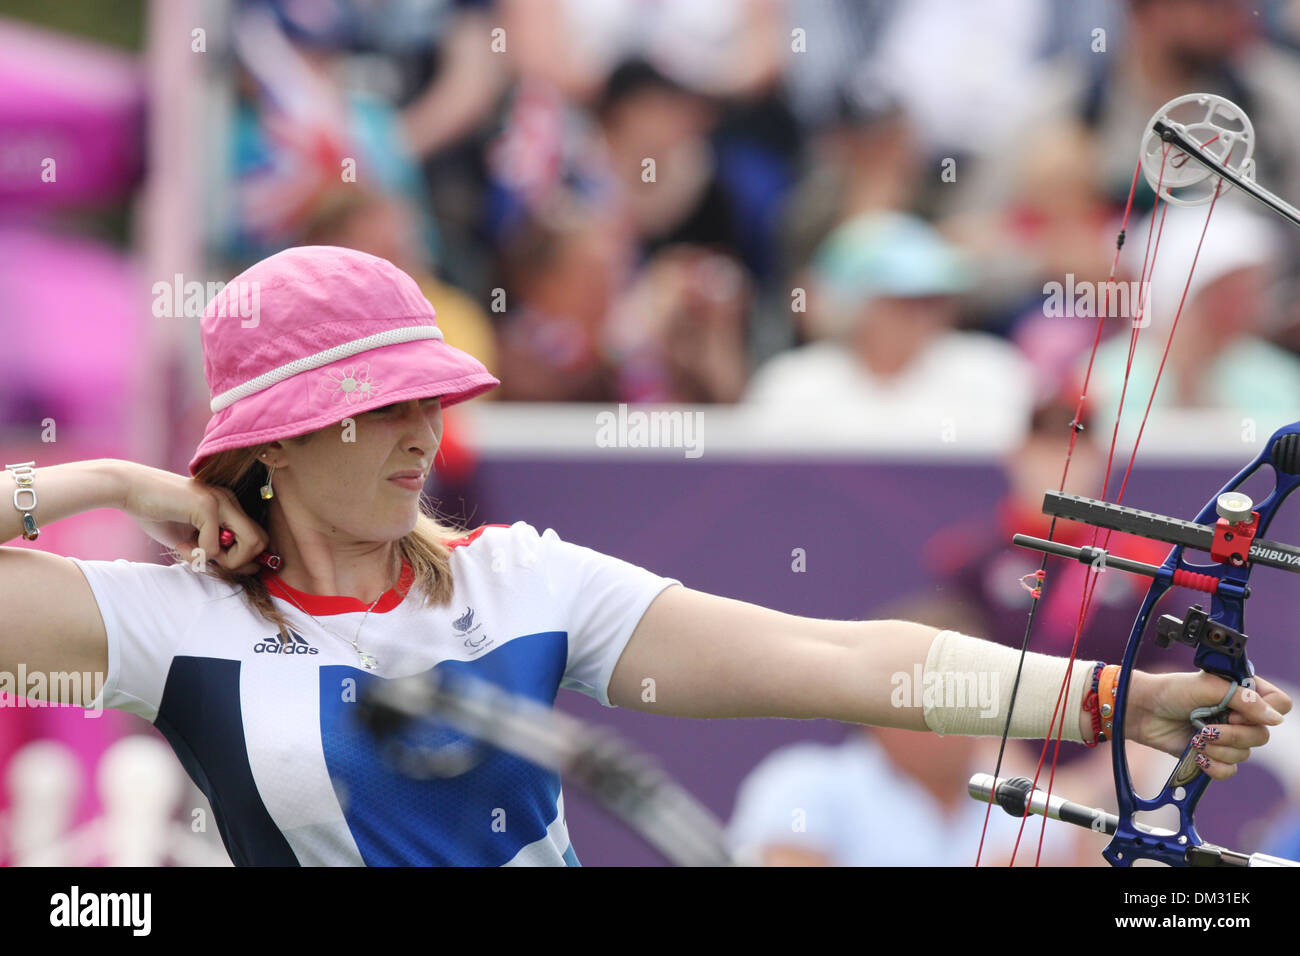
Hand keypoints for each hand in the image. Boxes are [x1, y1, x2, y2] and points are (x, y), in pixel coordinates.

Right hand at [116, 462, 267, 573]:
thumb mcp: (190, 538)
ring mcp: (220, 501)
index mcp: (229, 505)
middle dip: (240, 562)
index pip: (258, 537)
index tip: (221, 565)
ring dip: (226, 560)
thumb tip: (240, 570)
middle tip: (210, 561)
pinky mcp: (205, 506)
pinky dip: (199, 554)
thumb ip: (212, 551)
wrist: (128, 488)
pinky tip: (182, 545)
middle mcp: (230, 500)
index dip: (245, 559)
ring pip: (250, 543)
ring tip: (196, 553)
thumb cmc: (156, 513)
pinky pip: (215, 545)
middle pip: (261, 542)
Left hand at [1124, 669, 1290, 779]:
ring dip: (1218, 748)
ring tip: (1196, 737)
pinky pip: (1229, 770)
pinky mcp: (1213, 754)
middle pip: (1263, 735)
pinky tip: (1198, 755)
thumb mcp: (1206, 686)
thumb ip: (1242, 699)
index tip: (1235, 711)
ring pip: (1244, 754)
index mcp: (1243, 692)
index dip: (1263, 712)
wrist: (1142, 711)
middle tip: (1207, 727)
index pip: (1279, 704)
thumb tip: (1275, 719)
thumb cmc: (1170, 691)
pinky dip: (1214, 766)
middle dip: (1233, 735)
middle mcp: (1239, 715)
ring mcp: (1227, 736)